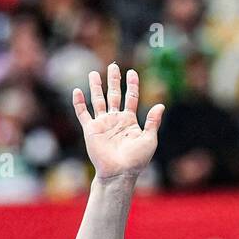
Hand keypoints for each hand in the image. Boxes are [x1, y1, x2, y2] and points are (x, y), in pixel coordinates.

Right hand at [71, 63, 164, 180]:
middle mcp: (115, 120)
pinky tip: (77, 91)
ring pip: (98, 100)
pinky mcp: (91, 130)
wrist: (119, 172)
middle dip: (114, 80)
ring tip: (94, 73)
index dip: (132, 85)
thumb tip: (161, 105)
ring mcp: (102, 124)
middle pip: (114, 95)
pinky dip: (79, 103)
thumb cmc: (136, 160)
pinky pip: (83, 114)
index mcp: (130, 121)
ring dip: (96, 87)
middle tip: (113, 66)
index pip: (131, 98)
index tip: (132, 72)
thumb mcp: (149, 139)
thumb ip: (153, 122)